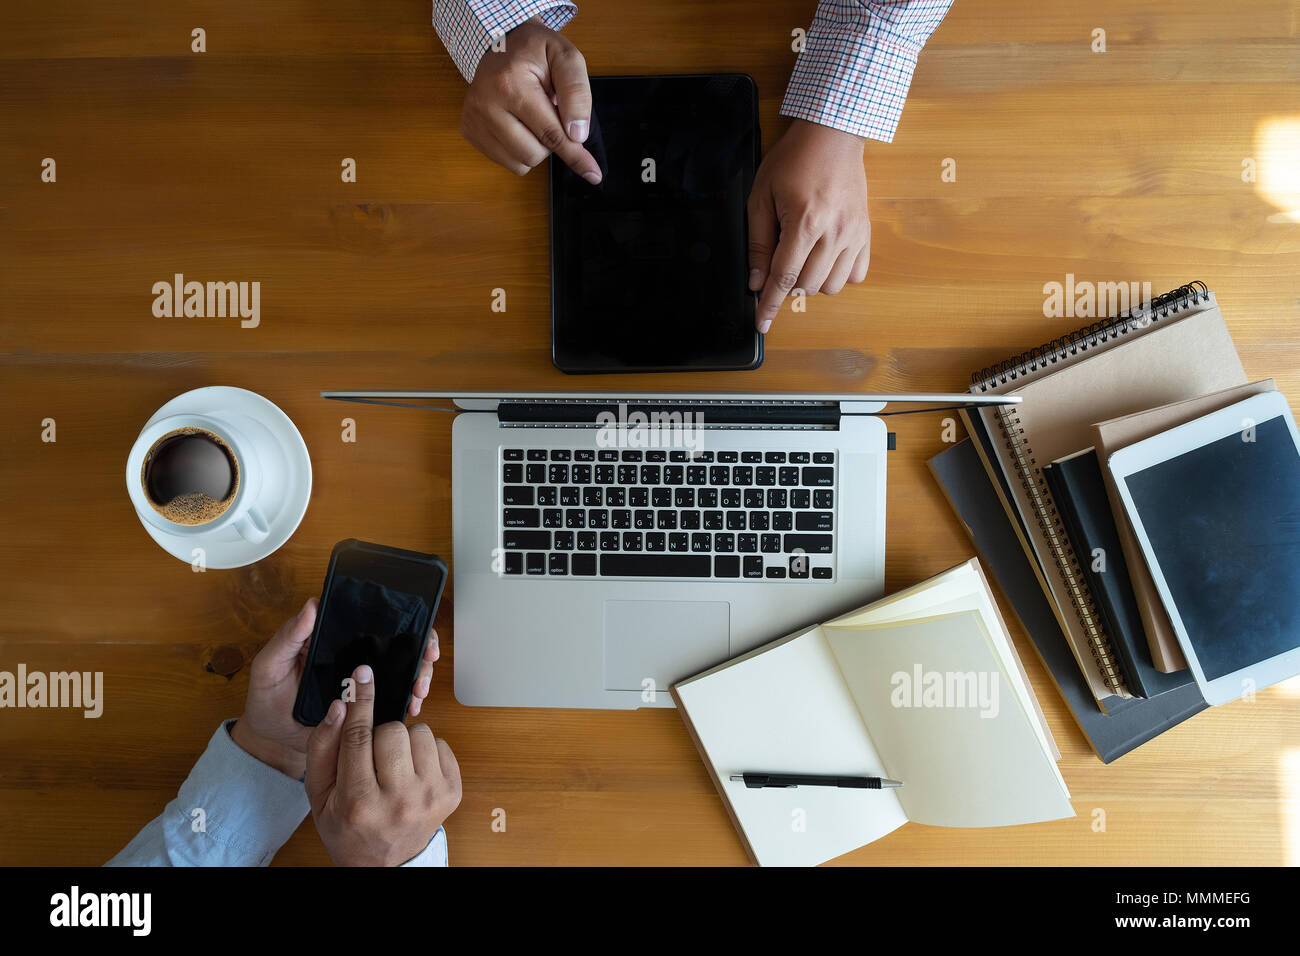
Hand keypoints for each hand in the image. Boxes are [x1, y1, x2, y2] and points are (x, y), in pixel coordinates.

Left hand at [230, 598, 441, 779]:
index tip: (418, 630)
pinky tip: (411, 707)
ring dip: (419, 676)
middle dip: (421, 650)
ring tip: (418, 691)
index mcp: (336, 641)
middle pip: (399, 645)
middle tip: (429, 658)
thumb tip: (312, 605)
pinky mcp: (367, 708)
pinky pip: (394, 700)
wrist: (272, 742)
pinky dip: (408, 701)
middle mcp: (355, 658)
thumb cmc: (267, 699)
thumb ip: (288, 638)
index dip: (402, 621)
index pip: (374, 622)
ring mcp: (364, 684)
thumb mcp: (270, 666)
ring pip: (403, 672)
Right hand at [306, 665, 462, 865]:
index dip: (360, 699)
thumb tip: (341, 706)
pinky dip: (426, 752)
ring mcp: (430, 797)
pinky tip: (413, 772)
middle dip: (380, 734)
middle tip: (374, 756)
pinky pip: (442, 744)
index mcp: (359, 801)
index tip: (363, 674)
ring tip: (395, 765)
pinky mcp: (452, 793)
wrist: (383, 863)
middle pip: (392, 730)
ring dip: (405, 742)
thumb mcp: (319, 795)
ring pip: (421, 733)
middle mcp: (398, 800)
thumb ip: (323, 747)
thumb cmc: (348, 826)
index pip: (359, 736)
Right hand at [459, 16, 600, 182]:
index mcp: (510, 83)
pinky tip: (518, 124)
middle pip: (534, 154)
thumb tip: (577, 136)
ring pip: (520, 163)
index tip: (593, 174)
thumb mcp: (566, 57)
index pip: (550, 133)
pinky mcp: (469, 130)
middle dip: (551, 141)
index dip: (575, 156)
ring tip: (532, 117)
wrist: (500, 42)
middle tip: (548, 112)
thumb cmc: (535, 50)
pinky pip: (506, 161)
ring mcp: (474, 119)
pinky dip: (520, 150)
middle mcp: (486, 104)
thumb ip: (577, 93)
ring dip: (536, 147)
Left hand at [747, 119, 870, 332]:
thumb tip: (757, 282)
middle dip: (788, 285)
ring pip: (832, 286)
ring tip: (802, 258)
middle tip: (779, 262)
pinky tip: (825, 258)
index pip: (784, 277)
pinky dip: (838, 275)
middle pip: (807, 286)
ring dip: (812, 282)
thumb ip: (759, 242)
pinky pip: (856, 275)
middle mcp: (834, 232)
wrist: (832, 135)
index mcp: (805, 222)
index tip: (762, 323)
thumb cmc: (793, 161)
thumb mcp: (762, 196)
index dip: (770, 305)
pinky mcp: (866, 232)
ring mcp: (854, 233)